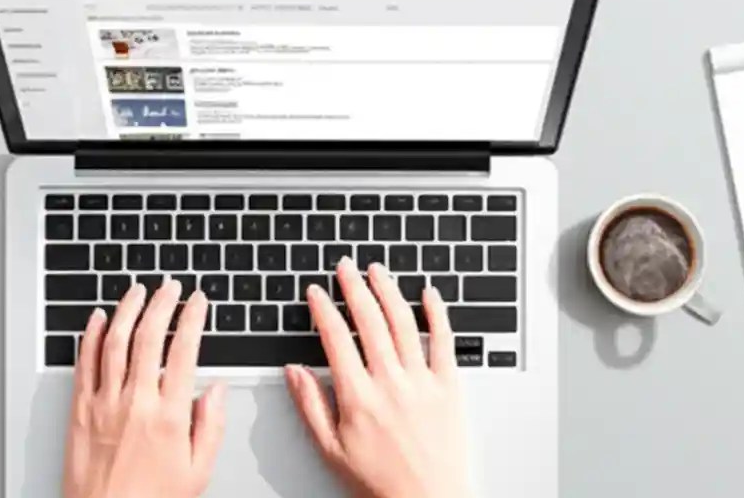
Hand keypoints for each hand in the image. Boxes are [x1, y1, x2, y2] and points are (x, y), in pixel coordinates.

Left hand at [64, 281, 225, 497]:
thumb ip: (211, 427)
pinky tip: (98, 319)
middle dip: (162, 304)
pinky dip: (91, 335)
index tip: (198, 301)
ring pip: (114, 342)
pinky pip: (84, 363)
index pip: (184, 351)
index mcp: (169, 417)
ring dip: (127, 309)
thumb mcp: (196, 472)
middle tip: (170, 287)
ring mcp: (104, 404)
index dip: (193, 319)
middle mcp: (136, 403)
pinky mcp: (79, 410)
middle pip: (149, 337)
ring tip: (137, 291)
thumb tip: (217, 391)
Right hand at [285, 260, 472, 497]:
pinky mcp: (450, 386)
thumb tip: (294, 371)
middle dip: (353, 287)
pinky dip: (437, 312)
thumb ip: (310, 406)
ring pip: (403, 322)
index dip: (323, 309)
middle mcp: (390, 383)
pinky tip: (428, 293)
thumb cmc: (380, 482)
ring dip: (388, 290)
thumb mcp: (332, 450)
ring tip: (376, 271)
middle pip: (369, 321)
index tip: (316, 292)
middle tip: (345, 267)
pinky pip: (444, 340)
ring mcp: (422, 382)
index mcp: (358, 397)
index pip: (336, 338)